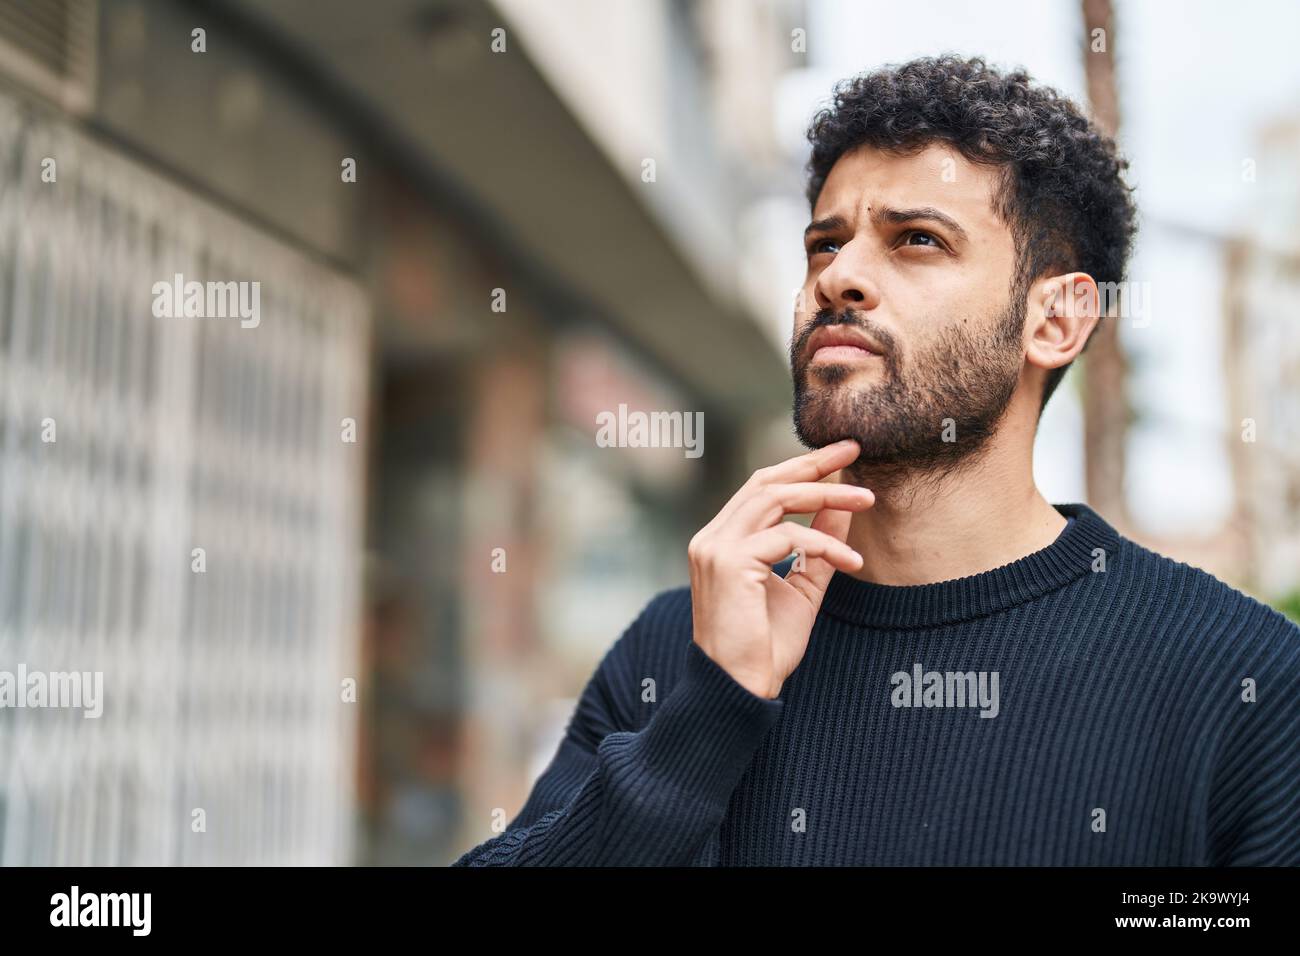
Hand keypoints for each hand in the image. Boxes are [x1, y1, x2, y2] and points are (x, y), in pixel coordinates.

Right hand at [686, 440, 873, 698]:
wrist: (739, 689)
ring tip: (867, 499)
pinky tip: (852, 564)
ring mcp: (716, 548)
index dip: (801, 467)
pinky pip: (787, 538)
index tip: (841, 454)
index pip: (762, 488)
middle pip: (766, 482)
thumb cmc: (765, 646)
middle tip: (855, 450)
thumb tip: (844, 507)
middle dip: (813, 464)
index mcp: (723, 540)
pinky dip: (824, 544)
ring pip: (775, 499)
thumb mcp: (802, 587)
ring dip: (826, 495)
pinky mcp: (729, 564)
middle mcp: (712, 537)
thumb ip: (819, 546)